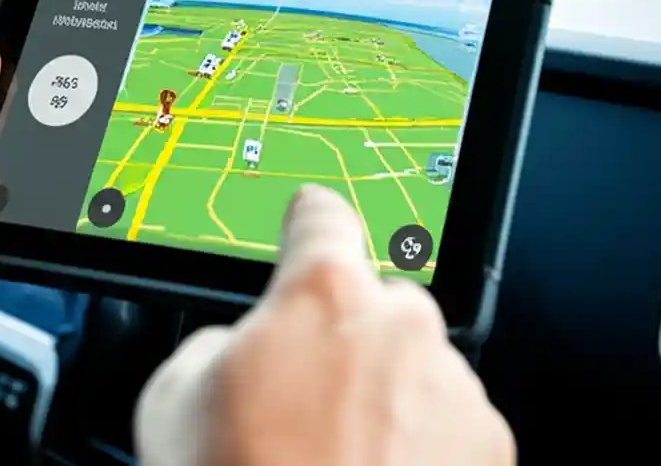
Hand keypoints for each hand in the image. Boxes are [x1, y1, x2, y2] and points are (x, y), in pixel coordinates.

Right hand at [135, 185, 514, 465]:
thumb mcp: (172, 398)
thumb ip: (218, 343)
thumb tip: (241, 347)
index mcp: (323, 294)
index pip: (320, 218)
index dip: (306, 223)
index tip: (309, 221)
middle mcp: (402, 327)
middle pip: (374, 305)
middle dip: (344, 339)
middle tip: (300, 404)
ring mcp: (453, 389)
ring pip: (414, 369)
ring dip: (383, 398)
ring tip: (333, 459)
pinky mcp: (488, 448)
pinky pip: (449, 425)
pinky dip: (421, 446)